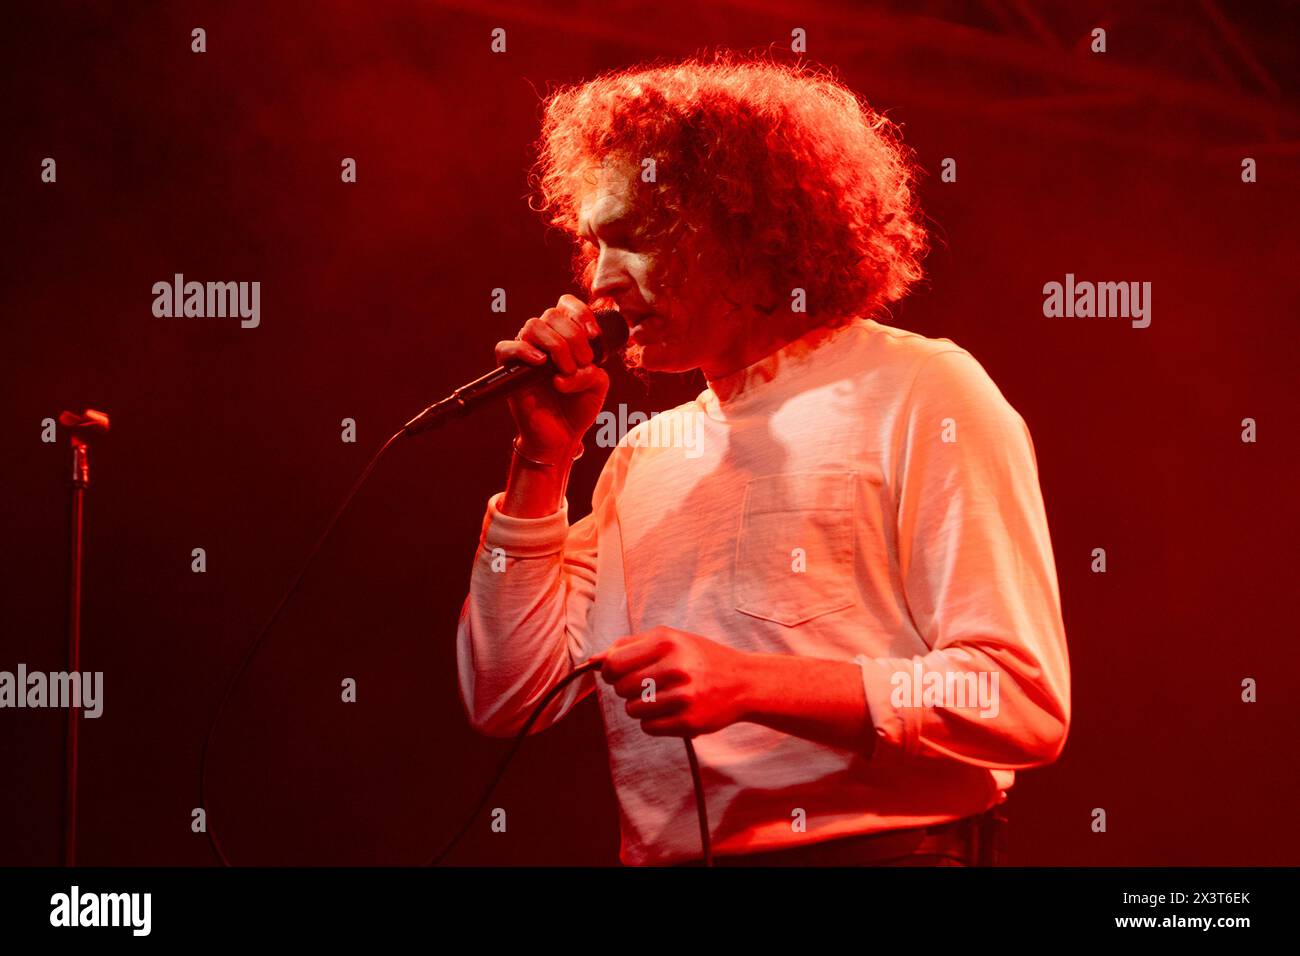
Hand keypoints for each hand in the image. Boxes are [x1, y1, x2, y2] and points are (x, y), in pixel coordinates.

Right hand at [494, 294, 610, 457]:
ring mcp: (525, 353)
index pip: (566, 305)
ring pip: (533, 325)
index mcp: (564, 336)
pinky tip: (541, 363)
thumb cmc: (577, 408)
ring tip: (566, 370)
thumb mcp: (598, 384)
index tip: (594, 336)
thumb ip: (594, 369)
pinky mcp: (510, 371)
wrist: (561, 437)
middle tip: (583, 362)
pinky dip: (524, 350)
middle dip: (574, 336)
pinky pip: (506, 347)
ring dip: (556, 344)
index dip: (581, 313)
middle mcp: (543, 340)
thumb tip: (570, 370)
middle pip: (552, 314)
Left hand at [598, 626, 752, 736]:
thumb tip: (594, 660)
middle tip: (646, 684)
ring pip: (632, 710)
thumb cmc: (700, 658)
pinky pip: (648, 727)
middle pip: (620, 689)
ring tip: (662, 697)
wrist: (743, 682)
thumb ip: (630, 646)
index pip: (613, 664)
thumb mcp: (669, 639)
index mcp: (666, 642)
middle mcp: (675, 668)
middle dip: (627, 689)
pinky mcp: (689, 722)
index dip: (608, 671)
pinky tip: (671, 710)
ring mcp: (683, 697)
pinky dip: (654, 721)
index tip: (616, 674)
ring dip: (640, 706)